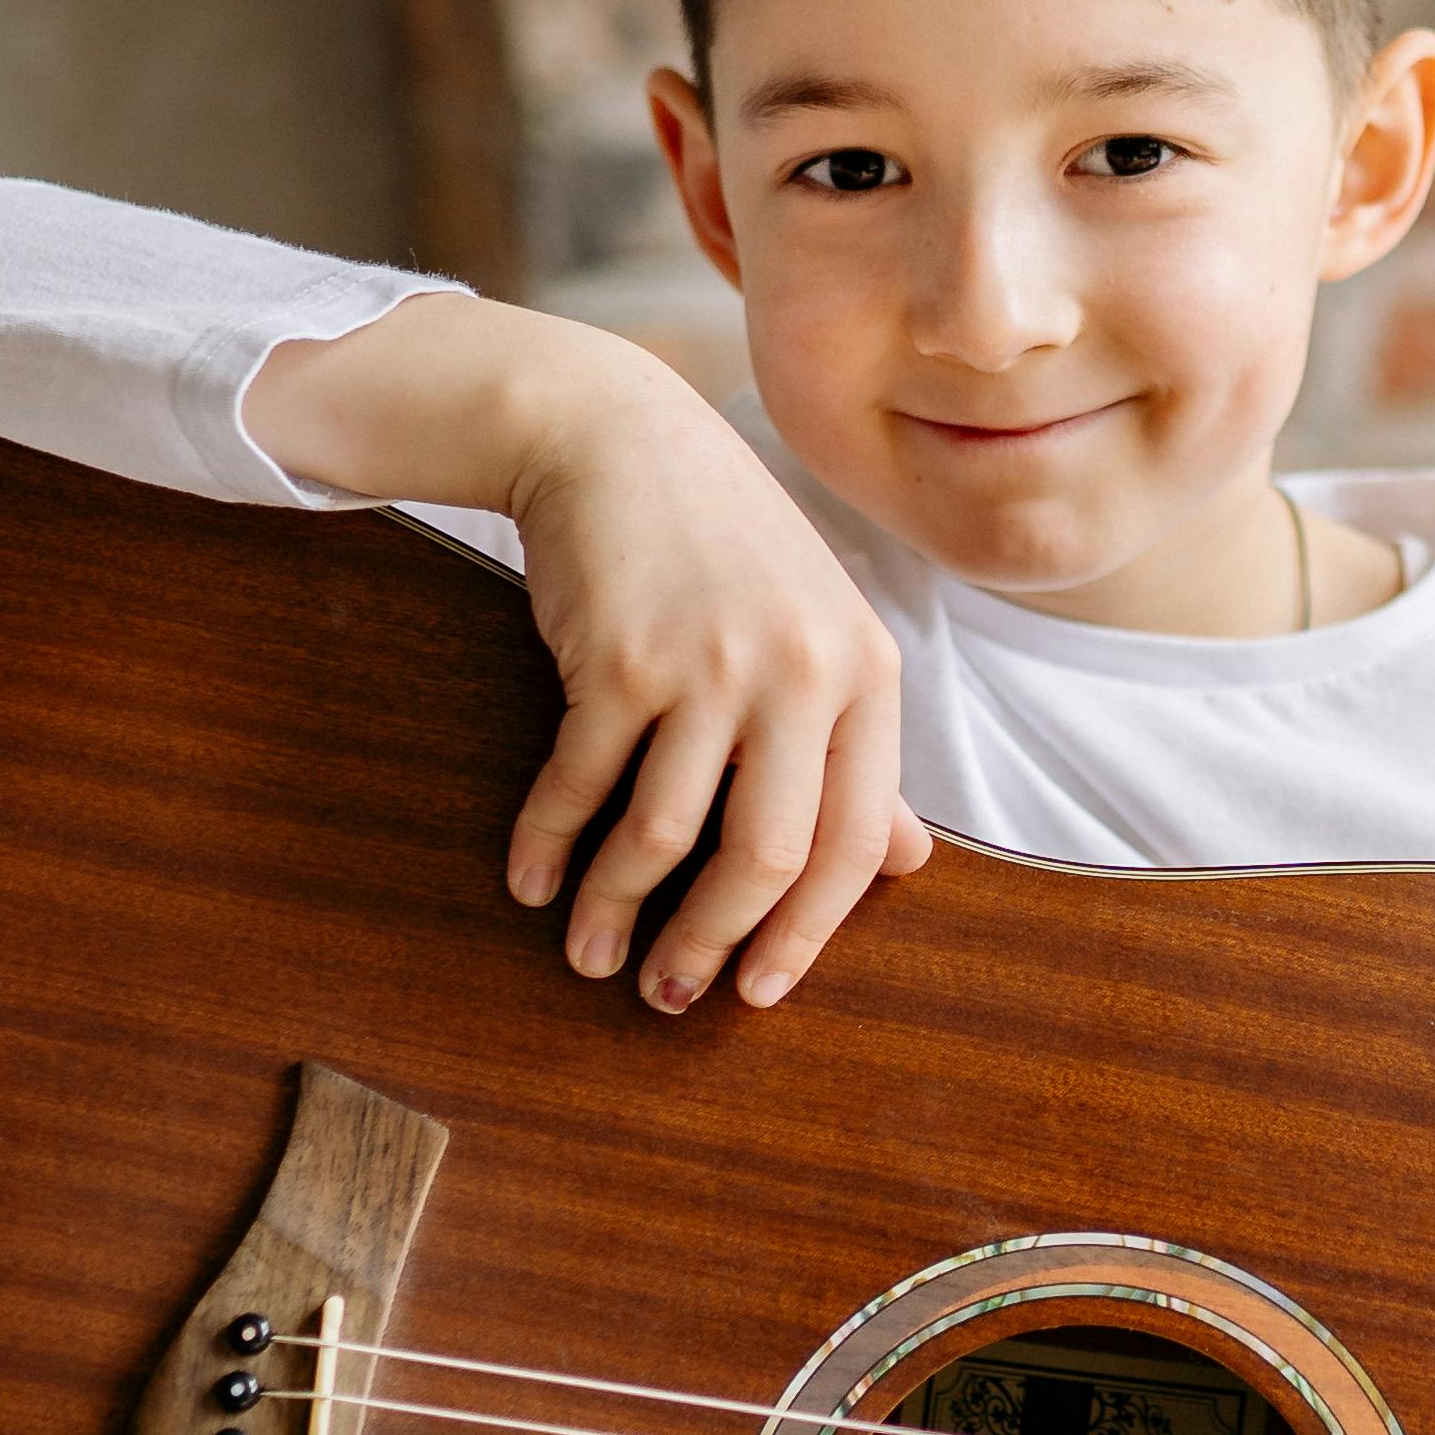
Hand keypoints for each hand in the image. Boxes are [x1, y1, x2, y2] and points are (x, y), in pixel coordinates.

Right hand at [247, 298, 931, 1008]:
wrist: (615, 436)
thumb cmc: (722, 548)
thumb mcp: (818, 633)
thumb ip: (859, 747)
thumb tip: (904, 862)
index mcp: (866, 673)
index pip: (853, 843)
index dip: (805, 933)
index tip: (760, 992)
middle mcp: (801, 672)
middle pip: (764, 858)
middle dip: (708, 946)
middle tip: (667, 999)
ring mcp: (711, 664)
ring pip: (662, 837)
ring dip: (616, 912)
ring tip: (588, 953)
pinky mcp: (619, 659)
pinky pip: (581, 788)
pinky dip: (549, 846)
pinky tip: (530, 880)